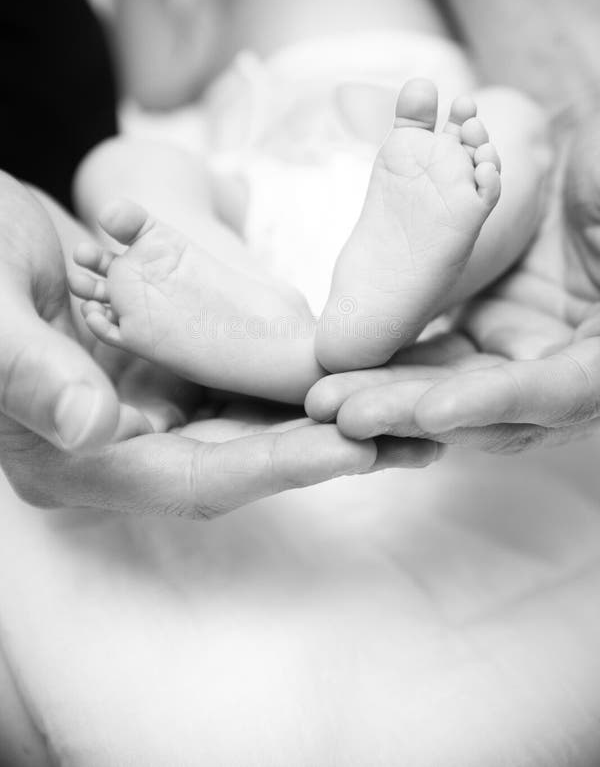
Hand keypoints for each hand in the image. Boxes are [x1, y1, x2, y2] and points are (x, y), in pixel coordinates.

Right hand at [0, 172, 438, 515]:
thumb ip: (31, 372)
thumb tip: (94, 427)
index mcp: (76, 458)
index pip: (195, 477)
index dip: (276, 465)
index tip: (356, 450)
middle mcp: (124, 447)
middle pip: (244, 458)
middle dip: (330, 446)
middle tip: (420, 433)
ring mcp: (151, 408)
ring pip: (255, 420)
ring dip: (329, 410)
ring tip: (412, 398)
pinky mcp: (171, 369)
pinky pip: (246, 377)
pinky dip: (298, 370)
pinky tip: (357, 357)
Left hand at [306, 120, 599, 451]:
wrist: (572, 168)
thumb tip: (594, 258)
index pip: (557, 392)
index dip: (496, 403)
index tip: (433, 411)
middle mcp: (560, 366)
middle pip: (485, 409)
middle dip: (413, 413)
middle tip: (347, 415)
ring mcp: (514, 355)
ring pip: (447, 388)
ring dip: (385, 396)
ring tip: (324, 399)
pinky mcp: (477, 335)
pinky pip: (428, 357)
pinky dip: (386, 366)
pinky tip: (338, 369)